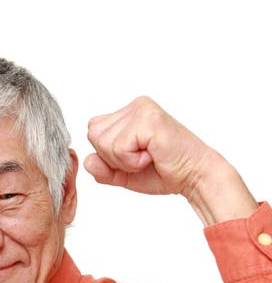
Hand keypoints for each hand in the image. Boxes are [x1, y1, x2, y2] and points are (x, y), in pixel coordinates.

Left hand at [83, 96, 257, 224]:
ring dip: (124, 160)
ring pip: (103, 142)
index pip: (93, 131)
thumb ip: (102, 169)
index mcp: (128, 113)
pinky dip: (132, 161)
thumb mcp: (123, 174)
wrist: (193, 176)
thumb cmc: (164, 171)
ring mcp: (142, 109)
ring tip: (147, 156)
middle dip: (113, 157)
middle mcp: (135, 106)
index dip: (107, 154)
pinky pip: (118, 147)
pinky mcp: (148, 119)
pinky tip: (152, 155)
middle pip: (94, 135)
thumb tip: (87, 160)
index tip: (134, 157)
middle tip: (141, 158)